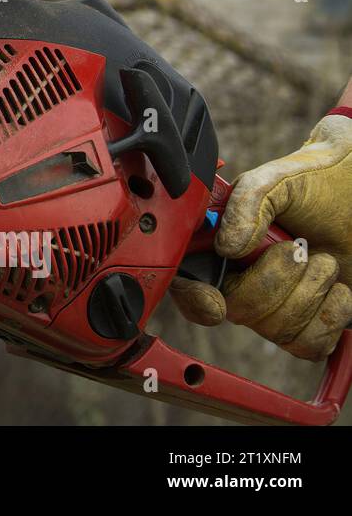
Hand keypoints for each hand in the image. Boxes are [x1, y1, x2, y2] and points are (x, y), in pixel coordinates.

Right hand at [170, 113, 351, 359]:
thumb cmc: (319, 181)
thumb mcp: (276, 182)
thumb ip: (246, 204)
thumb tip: (227, 245)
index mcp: (220, 243)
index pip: (189, 280)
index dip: (194, 297)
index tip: (215, 302)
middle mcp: (244, 278)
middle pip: (238, 311)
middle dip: (274, 281)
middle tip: (299, 247)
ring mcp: (278, 303)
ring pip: (277, 331)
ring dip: (310, 292)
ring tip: (324, 259)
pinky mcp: (311, 322)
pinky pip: (311, 344)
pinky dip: (331, 315)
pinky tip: (337, 287)